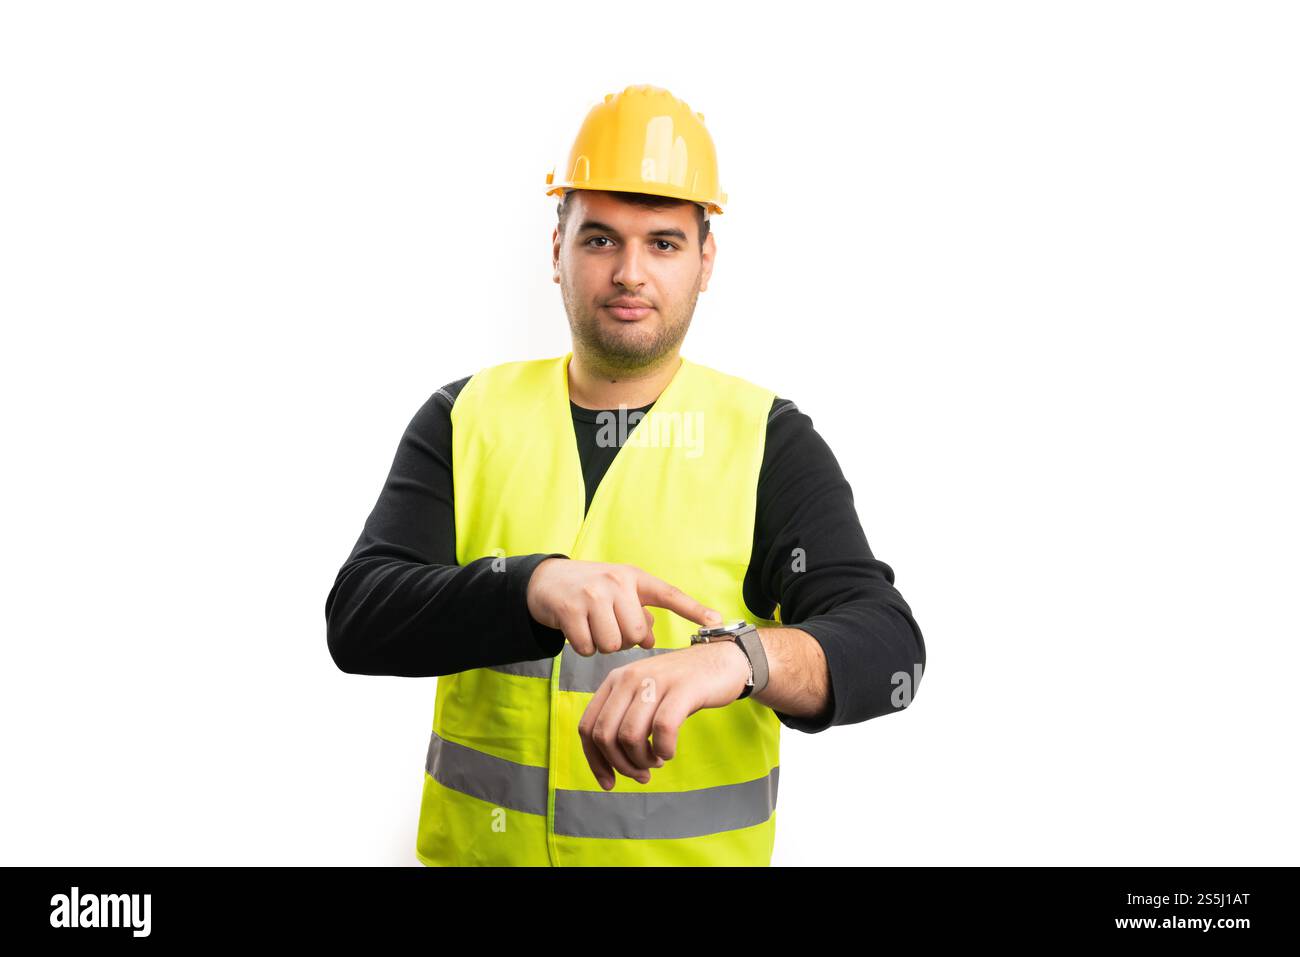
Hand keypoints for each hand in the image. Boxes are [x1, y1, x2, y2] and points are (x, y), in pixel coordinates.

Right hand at [526, 558, 722, 655]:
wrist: (546, 580)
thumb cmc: (591, 590)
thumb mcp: (619, 593)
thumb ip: (639, 613)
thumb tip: (651, 640)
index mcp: (633, 578)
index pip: (668, 594)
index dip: (693, 609)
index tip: (717, 619)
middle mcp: (615, 582)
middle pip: (636, 633)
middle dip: (626, 641)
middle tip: (611, 628)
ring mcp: (592, 594)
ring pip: (613, 644)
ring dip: (604, 645)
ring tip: (594, 628)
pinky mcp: (569, 609)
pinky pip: (588, 647)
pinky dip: (584, 647)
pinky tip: (578, 631)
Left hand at [578, 639, 750, 789]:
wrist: (724, 659)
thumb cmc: (683, 687)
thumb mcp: (645, 695)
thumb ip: (624, 719)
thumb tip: (610, 764)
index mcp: (615, 680)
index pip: (587, 727)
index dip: (595, 761)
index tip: (610, 783)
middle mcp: (629, 677)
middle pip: (605, 735)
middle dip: (621, 765)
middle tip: (642, 774)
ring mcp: (655, 681)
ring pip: (629, 735)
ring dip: (642, 760)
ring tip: (658, 761)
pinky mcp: (683, 688)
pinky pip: (663, 728)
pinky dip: (664, 750)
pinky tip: (670, 752)